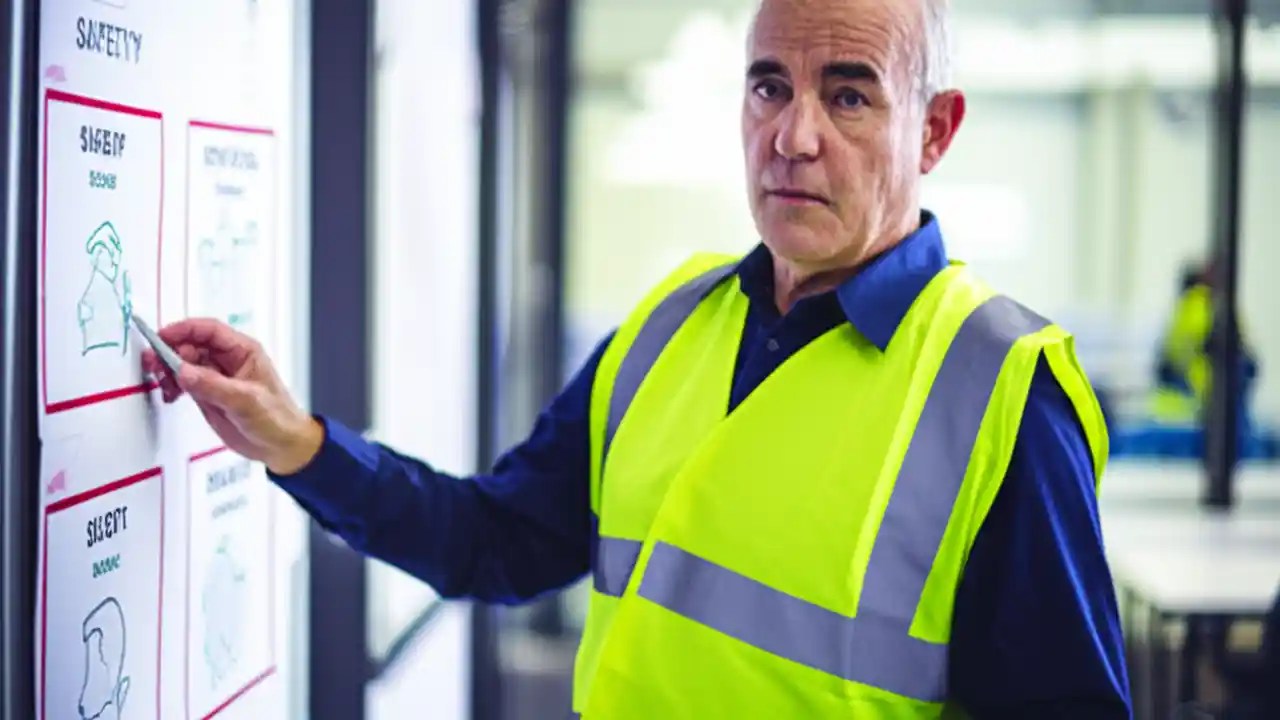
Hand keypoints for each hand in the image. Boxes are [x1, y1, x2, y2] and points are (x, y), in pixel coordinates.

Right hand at [142, 318, 322, 474]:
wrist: (281, 446)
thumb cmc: (276, 418)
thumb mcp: (246, 400)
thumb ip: (213, 385)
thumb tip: (182, 370)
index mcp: (243, 351)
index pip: (209, 331)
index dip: (183, 330)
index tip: (161, 338)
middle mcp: (228, 360)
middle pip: (191, 345)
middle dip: (169, 351)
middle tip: (153, 364)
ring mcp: (216, 377)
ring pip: (184, 363)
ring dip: (168, 370)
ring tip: (162, 384)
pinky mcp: (208, 394)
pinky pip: (184, 382)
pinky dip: (172, 385)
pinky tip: (170, 395)